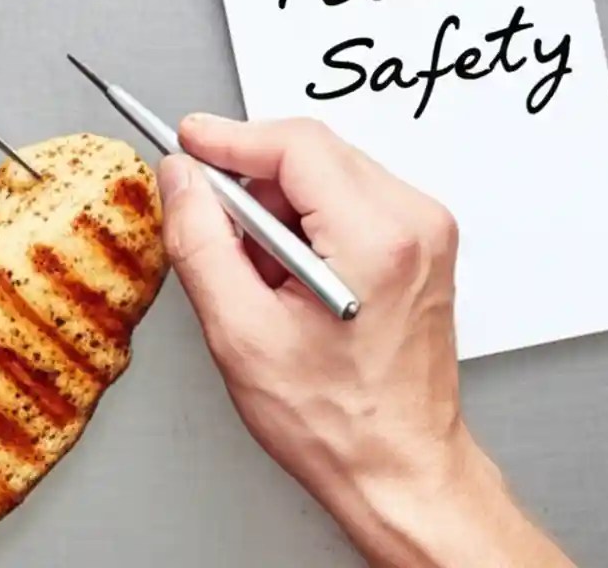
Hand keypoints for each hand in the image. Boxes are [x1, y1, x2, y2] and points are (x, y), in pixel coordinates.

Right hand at [158, 116, 571, 565]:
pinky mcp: (423, 246)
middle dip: (252, 181)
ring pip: (330, 174)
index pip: (296, 145)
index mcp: (376, 239)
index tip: (187, 141)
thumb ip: (200, 241)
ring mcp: (427, 233)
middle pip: (314, 153)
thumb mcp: (240, 333)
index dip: (230, 138)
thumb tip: (180, 179)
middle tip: (213, 231)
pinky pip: (352, 201)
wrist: (400, 469)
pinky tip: (290, 278)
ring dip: (280, 208)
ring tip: (259, 277)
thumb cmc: (336, 423)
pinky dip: (309, 224)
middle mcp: (414, 224)